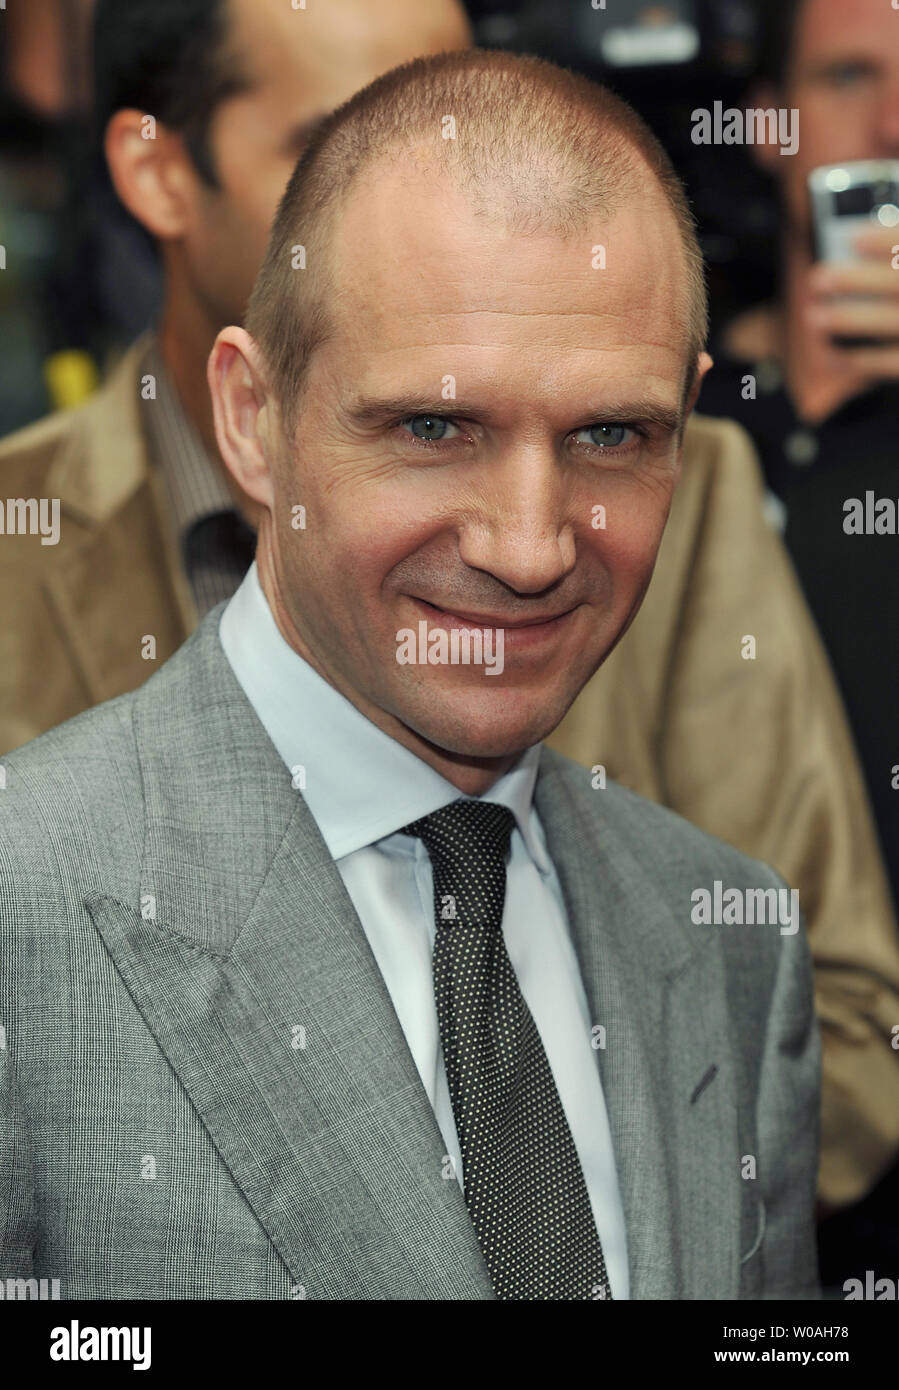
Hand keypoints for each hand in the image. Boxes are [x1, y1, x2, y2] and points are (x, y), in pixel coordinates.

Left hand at [806, 226, 898, 380]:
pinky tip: (831, 355)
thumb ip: (895, 263)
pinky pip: (892, 362)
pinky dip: (860, 360)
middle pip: (898, 284)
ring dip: (850, 319)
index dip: (886, 240)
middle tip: (818, 279)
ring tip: (815, 317)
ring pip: (893, 322)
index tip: (853, 240)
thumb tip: (857, 249)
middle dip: (857, 281)